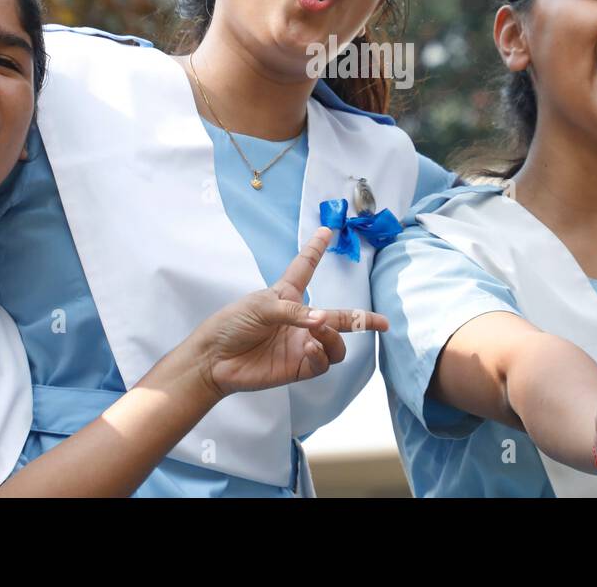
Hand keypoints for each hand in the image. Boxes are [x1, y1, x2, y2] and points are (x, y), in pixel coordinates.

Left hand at [191, 227, 388, 396]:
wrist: (214, 359)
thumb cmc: (231, 324)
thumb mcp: (261, 306)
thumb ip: (294, 311)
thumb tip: (323, 321)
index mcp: (287, 295)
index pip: (305, 268)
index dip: (315, 250)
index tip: (326, 230)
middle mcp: (300, 320)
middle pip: (337, 317)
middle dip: (361, 318)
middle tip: (383, 322)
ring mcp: (301, 344)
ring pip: (336, 343)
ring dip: (335, 337)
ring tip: (321, 332)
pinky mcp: (297, 367)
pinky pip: (323, 362)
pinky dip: (321, 354)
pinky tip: (309, 348)